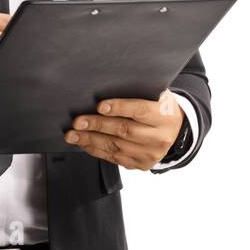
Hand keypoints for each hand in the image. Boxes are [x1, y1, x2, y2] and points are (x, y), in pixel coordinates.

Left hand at [64, 89, 183, 169]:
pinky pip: (115, 158)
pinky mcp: (141, 164)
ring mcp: (150, 154)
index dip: (119, 107)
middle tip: (77, 121)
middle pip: (124, 130)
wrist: (177, 132)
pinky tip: (84, 143)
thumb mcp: (158, 96)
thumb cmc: (160, 108)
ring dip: (90, 140)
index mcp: (164, 116)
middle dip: (97, 125)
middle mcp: (159, 137)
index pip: (140, 111)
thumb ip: (139, 91)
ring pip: (116, 147)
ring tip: (73, 134)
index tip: (99, 106)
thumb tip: (107, 85)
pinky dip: (96, 150)